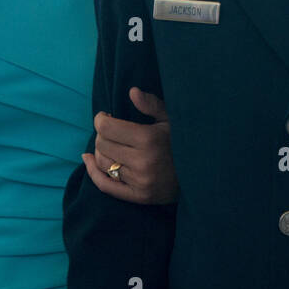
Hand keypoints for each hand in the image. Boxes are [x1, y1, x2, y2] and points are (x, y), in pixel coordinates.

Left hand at [81, 88, 177, 204]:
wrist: (200, 175)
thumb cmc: (182, 142)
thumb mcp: (171, 119)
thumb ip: (151, 104)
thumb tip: (132, 91)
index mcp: (149, 139)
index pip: (107, 127)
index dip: (101, 119)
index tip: (105, 116)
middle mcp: (142, 162)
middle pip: (102, 144)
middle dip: (101, 134)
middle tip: (110, 130)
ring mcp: (140, 181)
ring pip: (103, 163)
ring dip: (100, 150)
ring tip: (109, 144)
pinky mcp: (138, 197)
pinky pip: (105, 185)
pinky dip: (92, 172)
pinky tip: (88, 160)